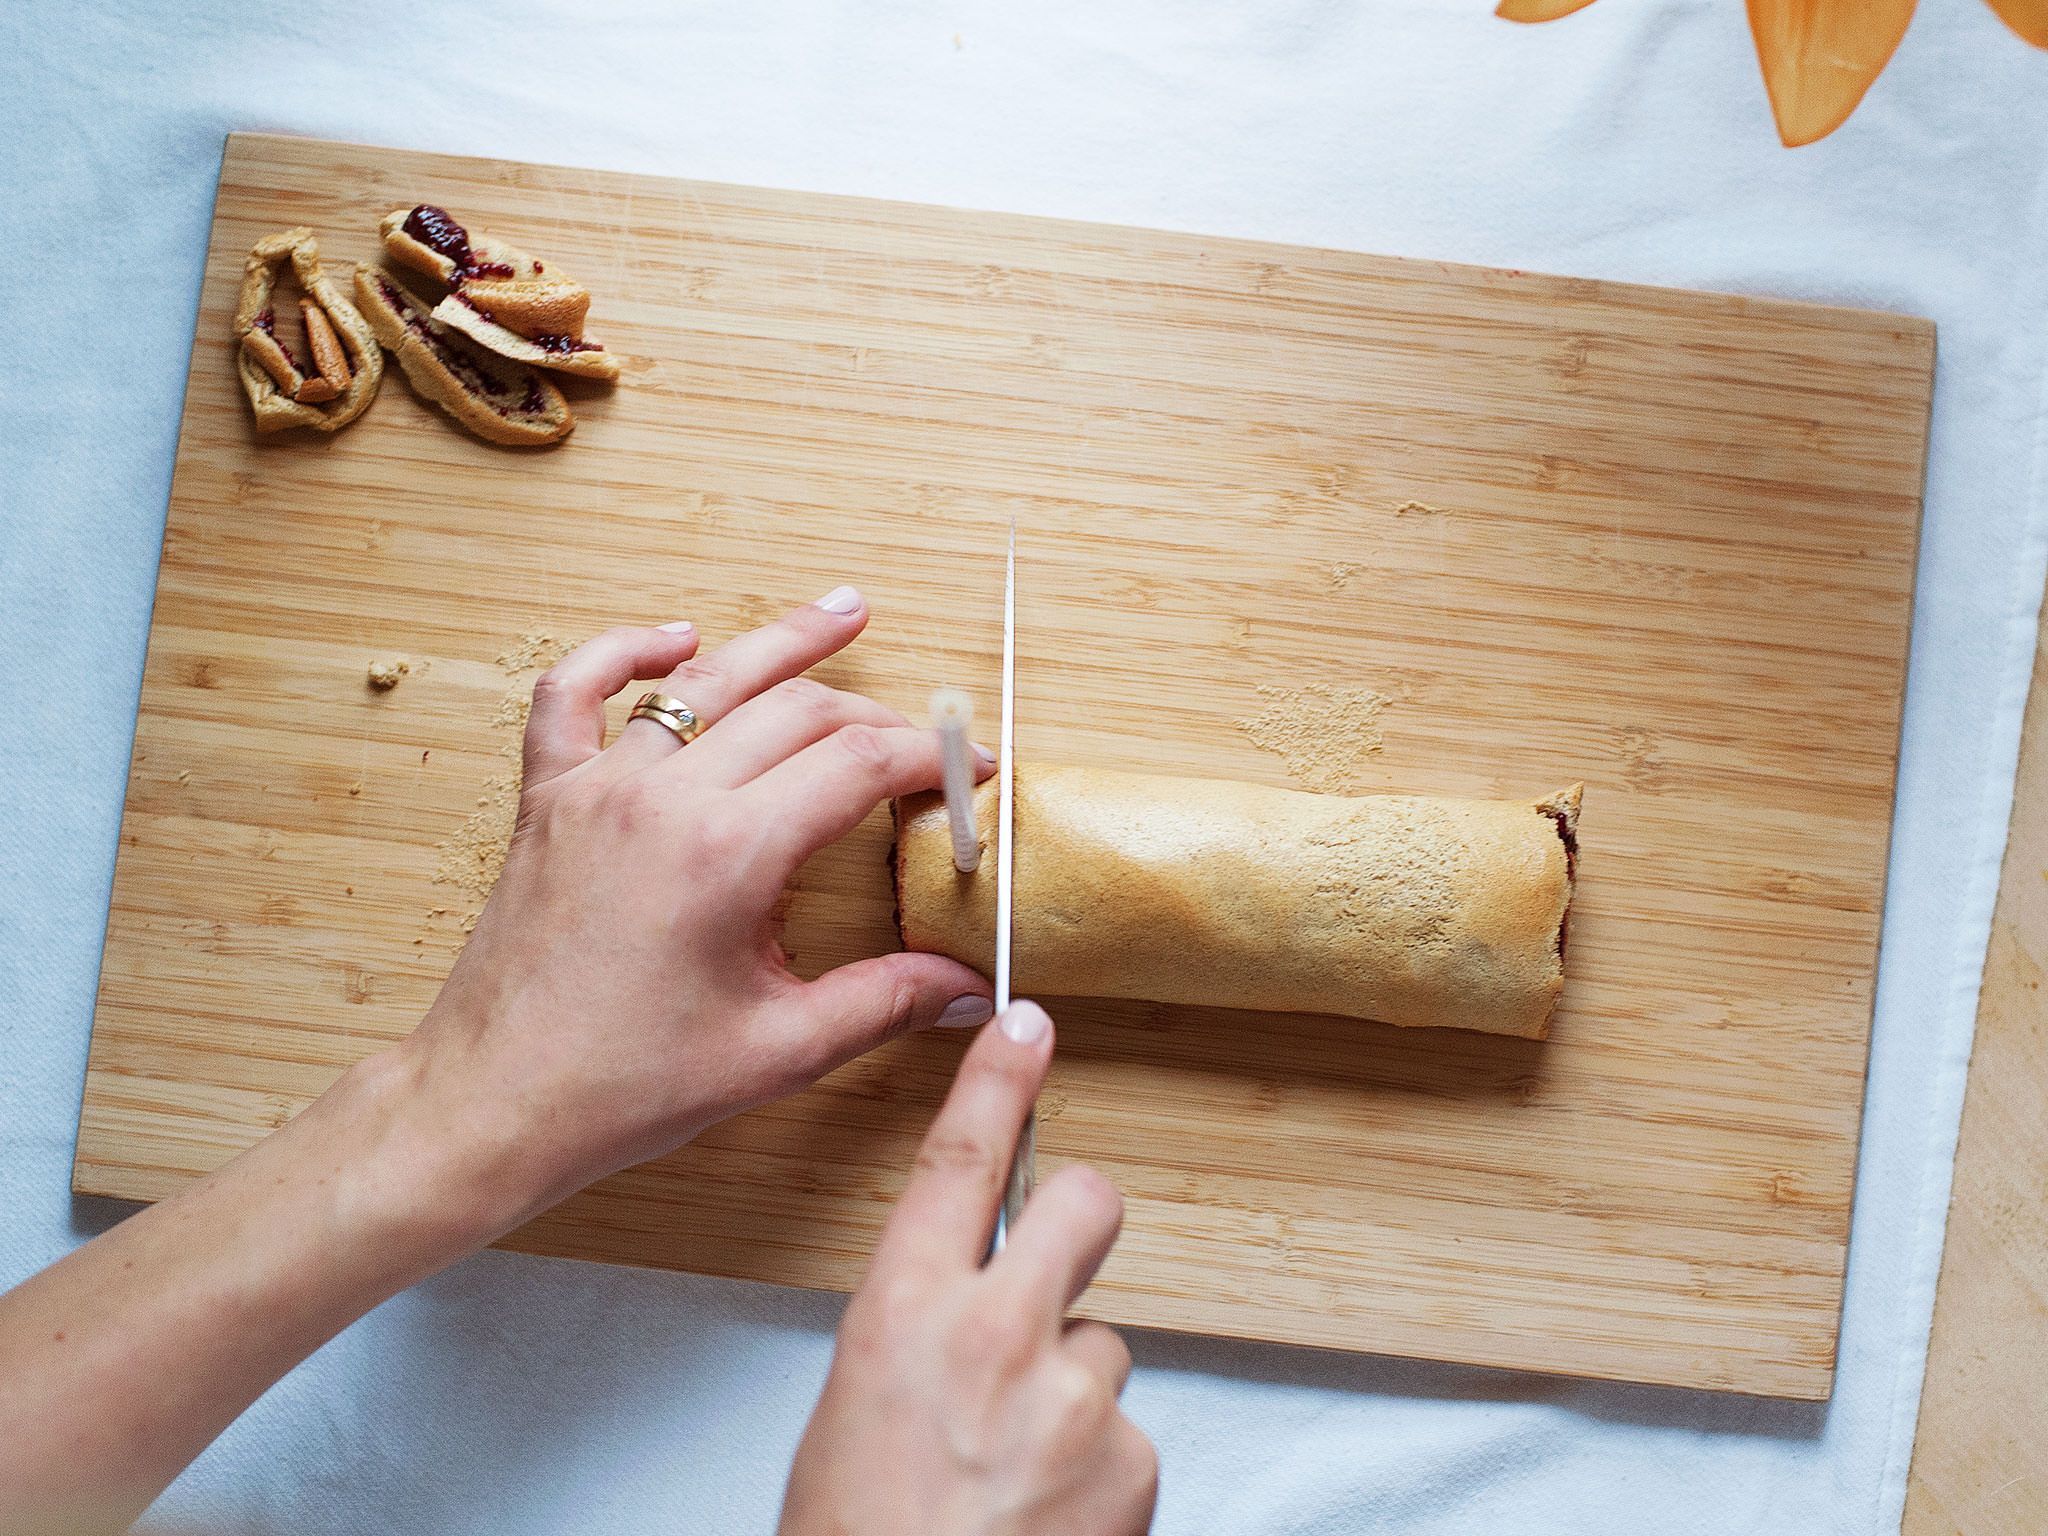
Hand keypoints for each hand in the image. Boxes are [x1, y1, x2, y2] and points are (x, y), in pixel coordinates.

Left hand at [404, 587, 997, 1229]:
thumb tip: (972, 983)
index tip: (974, 771)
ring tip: (844, 611)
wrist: (492, 1105)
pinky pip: (575, 694)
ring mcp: (598, 788)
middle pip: (797, 712)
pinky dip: (624, 653)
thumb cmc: (624, 1088)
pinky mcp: (549, 799)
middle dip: (877, 715)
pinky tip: (675, 639)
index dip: (932, 758)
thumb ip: (885, 1002)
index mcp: (728, 854)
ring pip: (704, 681)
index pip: (859, 765)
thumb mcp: (778, 1052)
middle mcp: (662, 798)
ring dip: (781, 642)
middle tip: (926, 739)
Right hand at [780, 1002, 1157, 1535]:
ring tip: (1014, 1470)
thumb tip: (971, 1303)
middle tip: (1057, 1267)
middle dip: (1080, 1220)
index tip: (1028, 1022)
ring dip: (1073, 1392)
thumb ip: (922, 1330)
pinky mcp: (1130, 1461)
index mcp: (902, 1314)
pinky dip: (1095, 1468)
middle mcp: (995, 1336)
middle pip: (1084, 1206)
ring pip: (1104, 1344)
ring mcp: (1072, 1399)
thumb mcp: (858, 1406)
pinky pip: (1124, 1431)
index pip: (961, 1157)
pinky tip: (1044, 1514)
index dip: (1000, 1076)